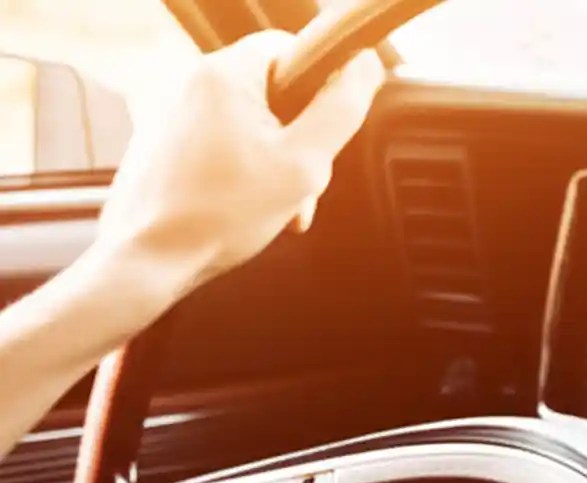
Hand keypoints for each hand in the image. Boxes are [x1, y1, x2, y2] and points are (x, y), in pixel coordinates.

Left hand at [95, 30, 383, 304]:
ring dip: (274, 161)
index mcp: (224, 74)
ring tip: (275, 204)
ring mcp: (170, 110)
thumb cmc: (219, 216)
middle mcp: (189, 81)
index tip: (327, 130)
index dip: (322, 88)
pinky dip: (242, 169)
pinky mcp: (162, 138)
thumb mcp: (304, 164)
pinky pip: (220, 141)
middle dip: (299, 140)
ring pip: (249, 122)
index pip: (292, 49)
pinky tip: (247, 205)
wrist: (151, 259)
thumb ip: (341, 109)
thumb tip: (364, 67)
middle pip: (273, 91)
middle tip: (302, 182)